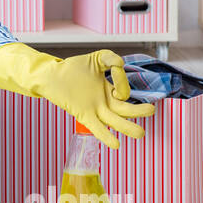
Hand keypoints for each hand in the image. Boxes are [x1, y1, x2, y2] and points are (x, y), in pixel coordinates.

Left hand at [0, 42, 154, 148]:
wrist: (50, 74)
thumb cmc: (71, 68)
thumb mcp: (96, 59)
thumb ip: (110, 58)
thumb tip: (121, 64)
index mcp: (108, 91)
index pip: (124, 90)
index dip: (123, 80)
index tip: (115, 68)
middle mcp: (104, 102)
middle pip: (126, 110)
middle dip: (139, 112)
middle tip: (152, 111)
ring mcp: (94, 109)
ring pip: (115, 121)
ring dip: (128, 128)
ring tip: (141, 134)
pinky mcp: (82, 114)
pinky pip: (97, 128)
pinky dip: (106, 136)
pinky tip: (116, 145)